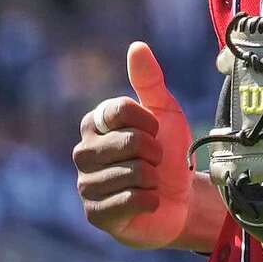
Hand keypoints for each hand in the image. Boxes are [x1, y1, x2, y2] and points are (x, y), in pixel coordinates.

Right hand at [73, 42, 191, 248]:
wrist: (180, 198)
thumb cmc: (168, 152)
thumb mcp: (164, 112)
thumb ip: (149, 80)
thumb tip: (137, 46)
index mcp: (94, 123)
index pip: (120, 110)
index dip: (149, 122)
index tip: (154, 132)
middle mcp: (82, 152)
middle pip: (129, 142)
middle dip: (155, 152)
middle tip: (155, 161)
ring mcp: (86, 185)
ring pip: (134, 172)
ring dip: (154, 178)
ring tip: (150, 181)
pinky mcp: (96, 214)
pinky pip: (132, 199)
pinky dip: (151, 199)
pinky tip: (147, 201)